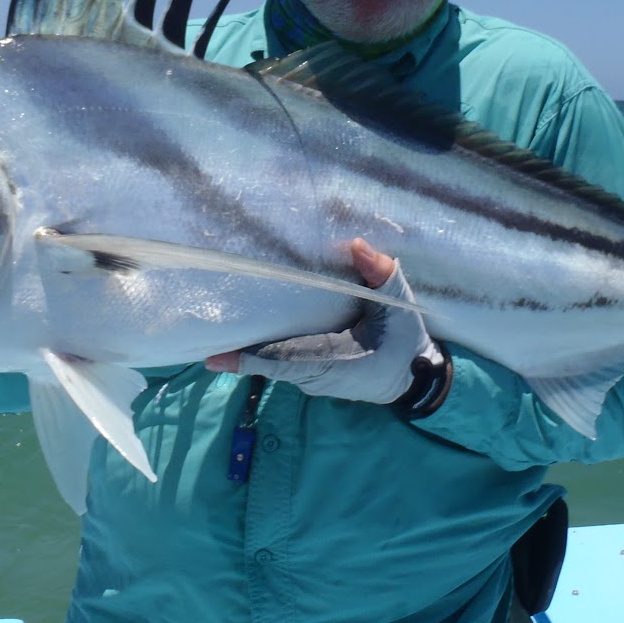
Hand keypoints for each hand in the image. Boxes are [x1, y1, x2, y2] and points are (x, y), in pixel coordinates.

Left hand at [206, 239, 450, 410]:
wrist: (417, 376)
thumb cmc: (406, 341)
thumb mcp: (399, 305)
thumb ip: (380, 275)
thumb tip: (355, 244)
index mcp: (337, 362)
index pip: (287, 361)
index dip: (253, 359)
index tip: (219, 357)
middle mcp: (319, 376)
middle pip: (273, 365)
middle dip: (241, 354)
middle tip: (206, 340)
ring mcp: (315, 378)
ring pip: (276, 366)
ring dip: (248, 353)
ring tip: (215, 336)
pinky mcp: (314, 374)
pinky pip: (284, 364)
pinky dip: (263, 353)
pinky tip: (242, 337)